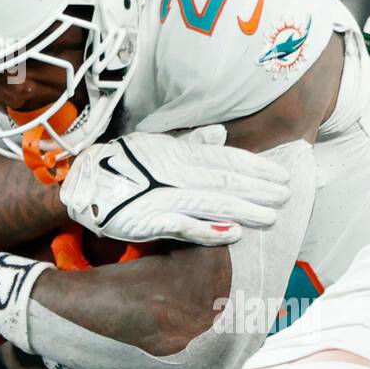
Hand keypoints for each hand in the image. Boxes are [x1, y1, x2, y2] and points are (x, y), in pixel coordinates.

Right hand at [60, 126, 290, 245]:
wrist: (82, 185)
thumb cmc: (122, 165)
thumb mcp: (156, 144)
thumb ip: (190, 142)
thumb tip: (221, 133)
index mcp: (177, 153)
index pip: (224, 159)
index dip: (254, 168)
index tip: (279, 175)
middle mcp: (173, 172)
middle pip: (224, 180)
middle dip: (258, 188)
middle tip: (286, 195)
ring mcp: (161, 196)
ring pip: (211, 202)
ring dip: (243, 210)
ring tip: (270, 216)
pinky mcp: (149, 220)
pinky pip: (184, 226)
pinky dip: (208, 231)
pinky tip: (232, 235)